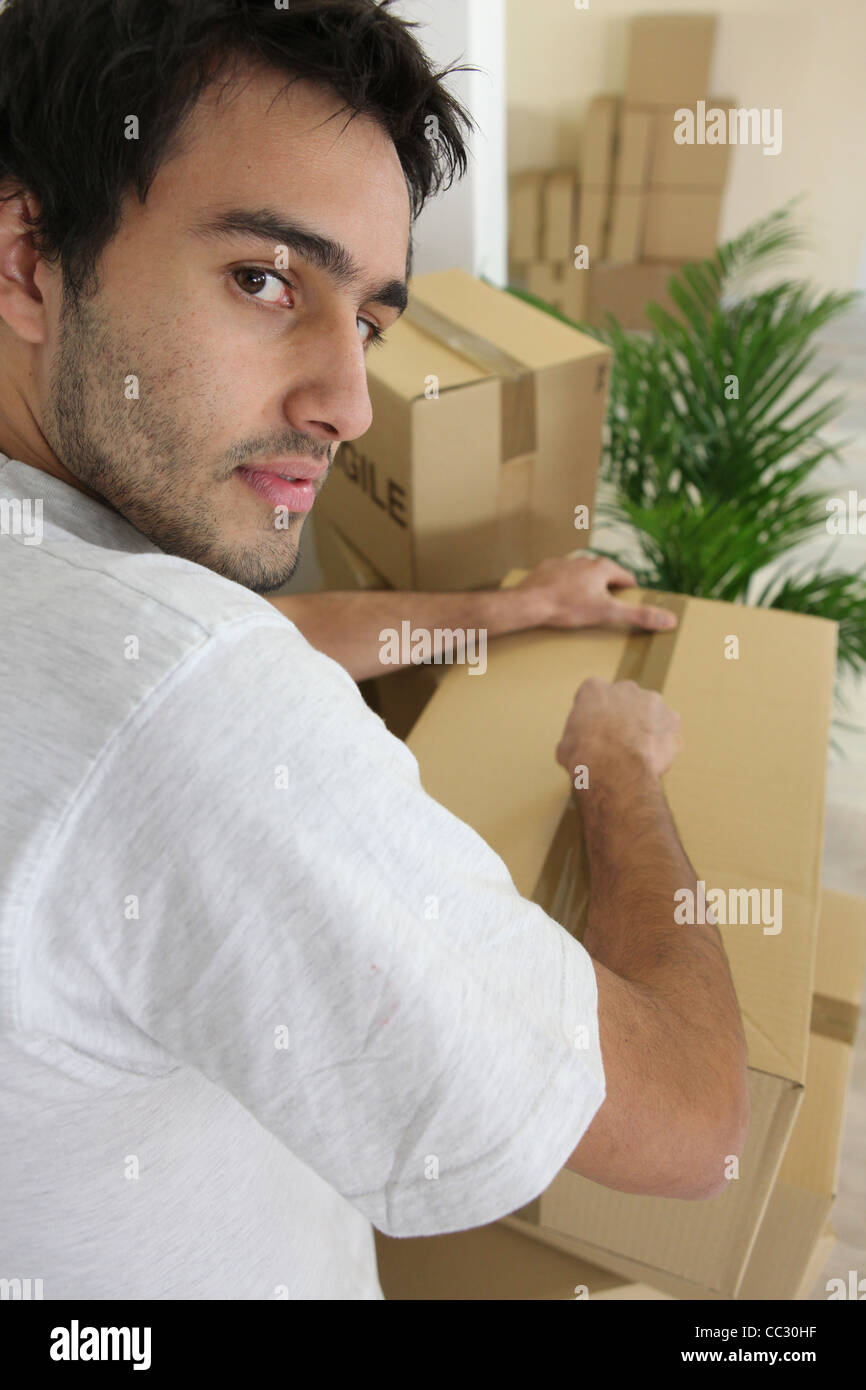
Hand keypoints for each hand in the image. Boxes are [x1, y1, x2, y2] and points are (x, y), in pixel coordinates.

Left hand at [515, 554, 676, 632]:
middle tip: (603, 610)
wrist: (529, 603)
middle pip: (604, 576)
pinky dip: (564, 587)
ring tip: (581, 607)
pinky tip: (560, 601)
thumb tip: (670, 620)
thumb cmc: (568, 607)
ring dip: (585, 588)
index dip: (630, 594)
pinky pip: (561, 578)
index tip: (627, 606)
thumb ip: (639, 616)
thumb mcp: (608, 613)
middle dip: (606, 592)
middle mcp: (584, 560)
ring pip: (582, 576)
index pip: (626, 579)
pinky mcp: (546, 569)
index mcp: (602, 567)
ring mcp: (564, 563)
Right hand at [555, 677, 682, 781]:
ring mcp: (653, 702)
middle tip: (618, 742)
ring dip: (646, 728)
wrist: (615, 769)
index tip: (594, 730)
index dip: (594, 715)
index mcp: (593, 689)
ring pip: (650, 713)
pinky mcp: (672, 720)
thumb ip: (574, 739)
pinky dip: (663, 743)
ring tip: (638, 753)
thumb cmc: (585, 757)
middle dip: (624, 717)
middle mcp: (625, 688)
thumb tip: (575, 750)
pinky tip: (653, 760)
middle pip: (625, 699)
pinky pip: (668, 731)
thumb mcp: (565, 747)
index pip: (593, 695)